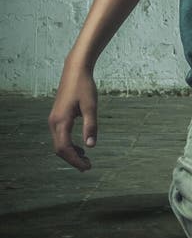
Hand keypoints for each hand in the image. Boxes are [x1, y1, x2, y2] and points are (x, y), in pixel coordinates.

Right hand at [48, 57, 97, 171]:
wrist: (75, 70)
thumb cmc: (84, 86)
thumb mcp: (91, 107)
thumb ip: (91, 126)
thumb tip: (91, 146)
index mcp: (61, 121)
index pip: (64, 148)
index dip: (75, 160)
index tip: (87, 167)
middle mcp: (53, 122)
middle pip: (59, 148)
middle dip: (72, 159)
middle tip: (88, 167)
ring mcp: (54, 119)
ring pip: (59, 143)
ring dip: (70, 153)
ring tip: (85, 160)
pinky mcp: (57, 116)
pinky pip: (60, 136)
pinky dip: (69, 145)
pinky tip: (81, 147)